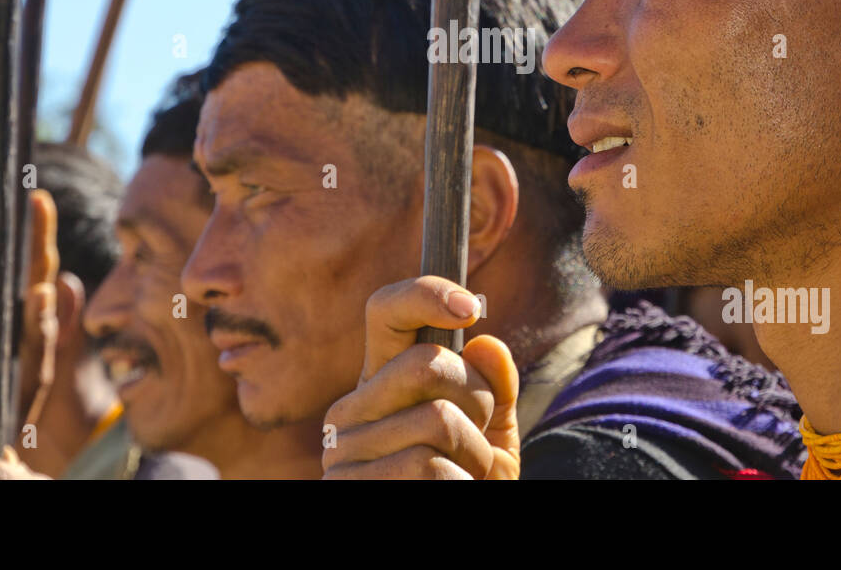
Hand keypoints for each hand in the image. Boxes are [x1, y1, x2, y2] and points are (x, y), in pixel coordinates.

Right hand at [322, 276, 519, 478]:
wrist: (445, 548)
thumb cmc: (464, 490)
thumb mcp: (490, 439)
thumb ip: (495, 391)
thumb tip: (486, 342)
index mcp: (381, 383)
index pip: (385, 311)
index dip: (426, 294)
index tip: (470, 307)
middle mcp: (352, 411)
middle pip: (429, 365)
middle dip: (479, 399)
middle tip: (480, 438)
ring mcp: (345, 453)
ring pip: (438, 420)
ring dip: (476, 456)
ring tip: (466, 479)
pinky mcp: (351, 489)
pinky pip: (432, 468)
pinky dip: (463, 486)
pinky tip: (452, 497)